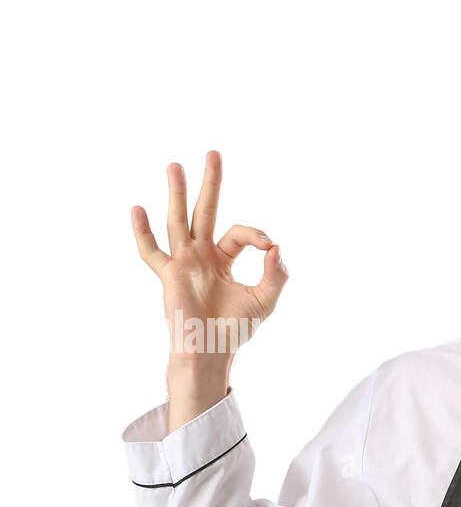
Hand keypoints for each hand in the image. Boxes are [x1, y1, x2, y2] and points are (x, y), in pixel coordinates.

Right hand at [131, 150, 287, 374]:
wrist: (212, 352)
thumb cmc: (235, 330)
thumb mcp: (265, 301)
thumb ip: (276, 276)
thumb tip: (277, 248)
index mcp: (223, 260)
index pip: (240, 234)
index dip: (256, 235)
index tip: (269, 246)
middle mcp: (201, 256)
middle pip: (205, 211)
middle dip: (210, 184)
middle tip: (213, 153)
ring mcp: (183, 263)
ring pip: (178, 221)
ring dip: (177, 193)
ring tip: (175, 165)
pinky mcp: (169, 276)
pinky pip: (151, 252)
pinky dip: (143, 233)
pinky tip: (137, 209)